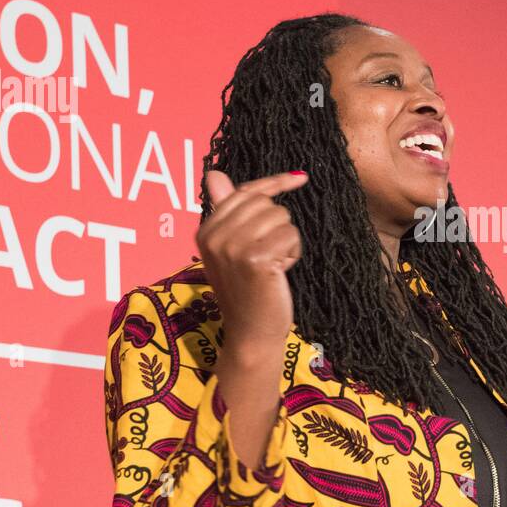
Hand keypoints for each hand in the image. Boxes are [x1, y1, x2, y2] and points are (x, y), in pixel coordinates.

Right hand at [197, 169, 307, 355]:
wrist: (250, 332)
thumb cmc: (247, 289)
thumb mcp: (231, 248)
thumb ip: (226, 210)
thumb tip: (214, 173)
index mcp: (206, 230)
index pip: (245, 192)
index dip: (274, 183)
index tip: (300, 178)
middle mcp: (215, 236)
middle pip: (265, 203)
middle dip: (277, 226)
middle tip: (269, 255)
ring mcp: (234, 247)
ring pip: (281, 217)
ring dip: (286, 241)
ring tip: (273, 265)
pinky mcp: (256, 258)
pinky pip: (291, 235)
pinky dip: (293, 253)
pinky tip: (280, 272)